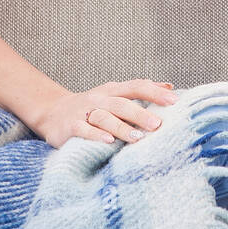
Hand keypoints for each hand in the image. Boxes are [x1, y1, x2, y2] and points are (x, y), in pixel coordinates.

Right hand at [31, 79, 178, 148]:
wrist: (53, 112)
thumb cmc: (93, 106)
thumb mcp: (115, 95)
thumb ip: (141, 91)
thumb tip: (170, 87)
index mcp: (113, 90)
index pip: (137, 86)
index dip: (155, 92)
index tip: (174, 100)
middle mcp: (100, 98)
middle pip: (122, 104)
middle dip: (141, 114)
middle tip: (158, 125)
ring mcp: (85, 111)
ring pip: (105, 117)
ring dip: (122, 127)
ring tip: (138, 137)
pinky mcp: (71, 126)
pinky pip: (84, 130)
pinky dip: (96, 135)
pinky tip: (108, 141)